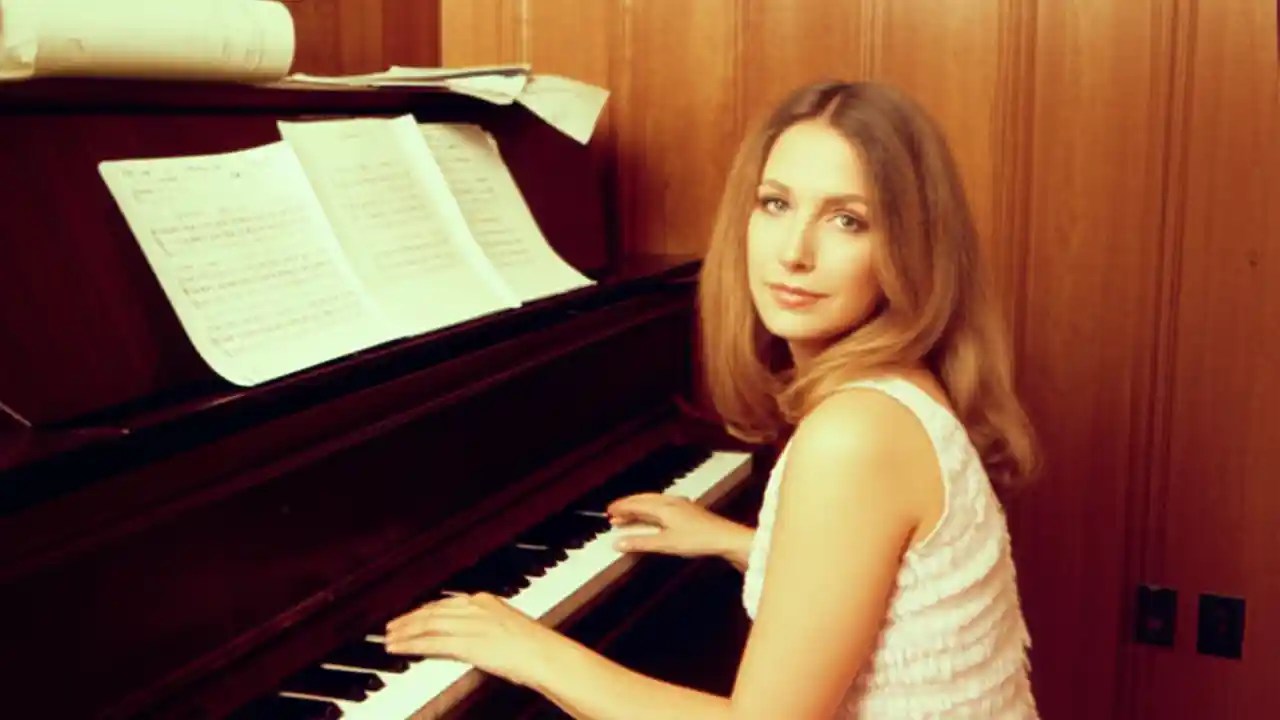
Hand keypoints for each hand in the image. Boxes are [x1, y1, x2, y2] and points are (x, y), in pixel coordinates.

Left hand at [383, 592, 569, 688]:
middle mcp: (474, 608)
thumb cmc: (535, 647)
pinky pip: (430, 642)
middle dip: (408, 619)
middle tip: (391, 626)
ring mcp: (469, 625)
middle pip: (432, 611)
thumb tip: (472, 637)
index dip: (424, 610)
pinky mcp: (465, 643)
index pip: (445, 603)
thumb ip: (486, 627)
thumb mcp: (507, 628)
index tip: (411, 616)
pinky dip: (410, 645)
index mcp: (484, 600)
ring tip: (388, 639)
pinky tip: (398, 648)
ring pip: (426, 625)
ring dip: (404, 632)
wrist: (545, 655)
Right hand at [606, 492, 752, 564]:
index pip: (636, 504)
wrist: (725, 538)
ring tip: (629, 517)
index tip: (609, 512)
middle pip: (643, 500)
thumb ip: (641, 542)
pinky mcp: (688, 511)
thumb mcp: (665, 543)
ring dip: (639, 509)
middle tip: (614, 514)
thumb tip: (619, 543)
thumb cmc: (699, 539)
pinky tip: (652, 517)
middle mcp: (670, 502)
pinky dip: (651, 511)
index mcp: (663, 506)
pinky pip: (662, 506)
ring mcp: (680, 505)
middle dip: (628, 507)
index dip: (621, 507)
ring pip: (653, 503)